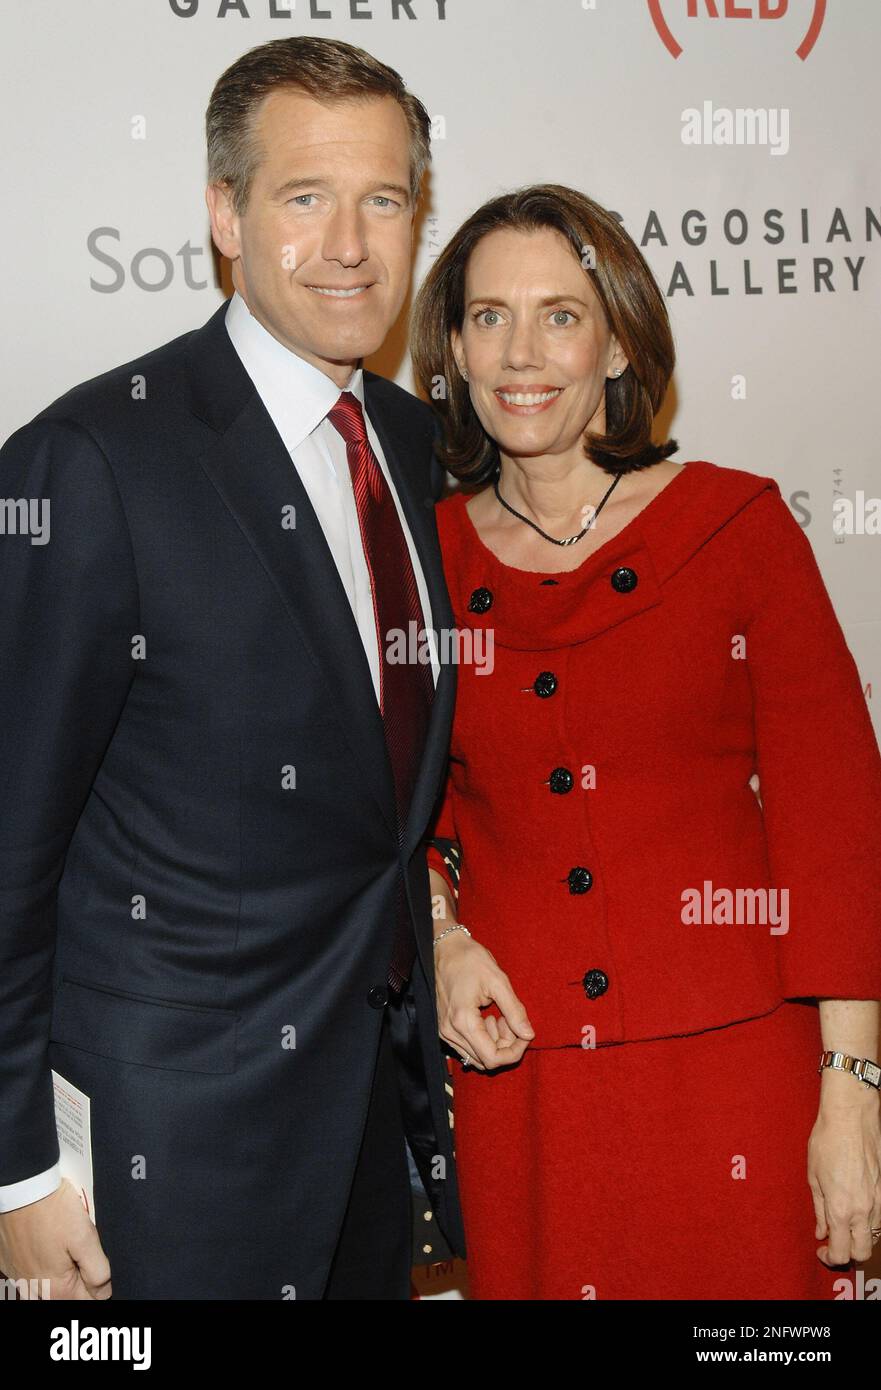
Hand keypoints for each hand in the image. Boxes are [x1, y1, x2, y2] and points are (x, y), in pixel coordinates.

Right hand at [0, 1177, 111, 1298]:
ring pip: (48, 1286)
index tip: (98, 1262)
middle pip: (67, 1294)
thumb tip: (105, 1290)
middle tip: (81, 1249)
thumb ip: (98, 1270)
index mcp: (56, 1289)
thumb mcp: (85, 1237)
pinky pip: (29, 1273)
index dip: (100, 1283)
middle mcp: (35, 1289)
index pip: (87, 1301)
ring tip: (63, 1244)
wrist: (22, 1187)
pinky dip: (41, 1263)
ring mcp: (19, 1277)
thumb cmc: (51, 1209)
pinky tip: (47, 1243)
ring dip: (60, 1272)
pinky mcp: (10, 1263)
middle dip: (80, 1278)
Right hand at [434, 929, 533, 1070]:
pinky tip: (488, 1018)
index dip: (514, 1052)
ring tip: (500, 1017)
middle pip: (485, 1060)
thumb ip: (514, 1010)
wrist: (445, 947)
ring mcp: (444, 1031)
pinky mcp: (444, 1027)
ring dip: (495, 1043)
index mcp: (463, 1021)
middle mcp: (450, 1032)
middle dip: (506, 1045)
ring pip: (476, 1056)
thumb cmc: (470, 959)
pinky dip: (483, 1039)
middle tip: (511, 1020)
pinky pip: (468, 1047)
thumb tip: (529, 1035)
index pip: (492, 1059)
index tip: (524, 1033)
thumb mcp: (498, 981)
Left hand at [808, 1085, 880, 1265]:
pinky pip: (879, 1218)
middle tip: (833, 1243)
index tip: (821, 1250)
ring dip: (859, 1238)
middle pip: (863, 1253)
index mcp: (842, 1209)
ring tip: (843, 1225)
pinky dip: (868, 1223)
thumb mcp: (813, 1176)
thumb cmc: (827, 1141)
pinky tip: (855, 1210)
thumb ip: (819, 1209)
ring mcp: (878, 1201)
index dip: (830, 1258)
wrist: (851, 1117)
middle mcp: (864, 1210)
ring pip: (874, 1236)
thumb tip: (822, 1231)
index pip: (841, 1253)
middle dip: (848, 1255)